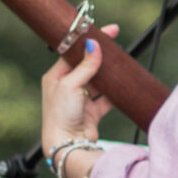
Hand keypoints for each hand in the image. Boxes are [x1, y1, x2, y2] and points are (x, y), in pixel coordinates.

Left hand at [40, 23, 117, 157]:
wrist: (67, 144)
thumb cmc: (60, 114)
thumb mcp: (71, 85)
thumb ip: (85, 65)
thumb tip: (94, 44)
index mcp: (55, 77)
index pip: (73, 53)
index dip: (88, 42)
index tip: (104, 32)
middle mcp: (67, 87)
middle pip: (87, 66)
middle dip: (101, 57)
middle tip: (116, 46)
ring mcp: (80, 99)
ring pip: (98, 82)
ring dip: (108, 75)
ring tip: (121, 65)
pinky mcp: (92, 111)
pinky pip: (106, 98)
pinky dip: (114, 93)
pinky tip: (122, 85)